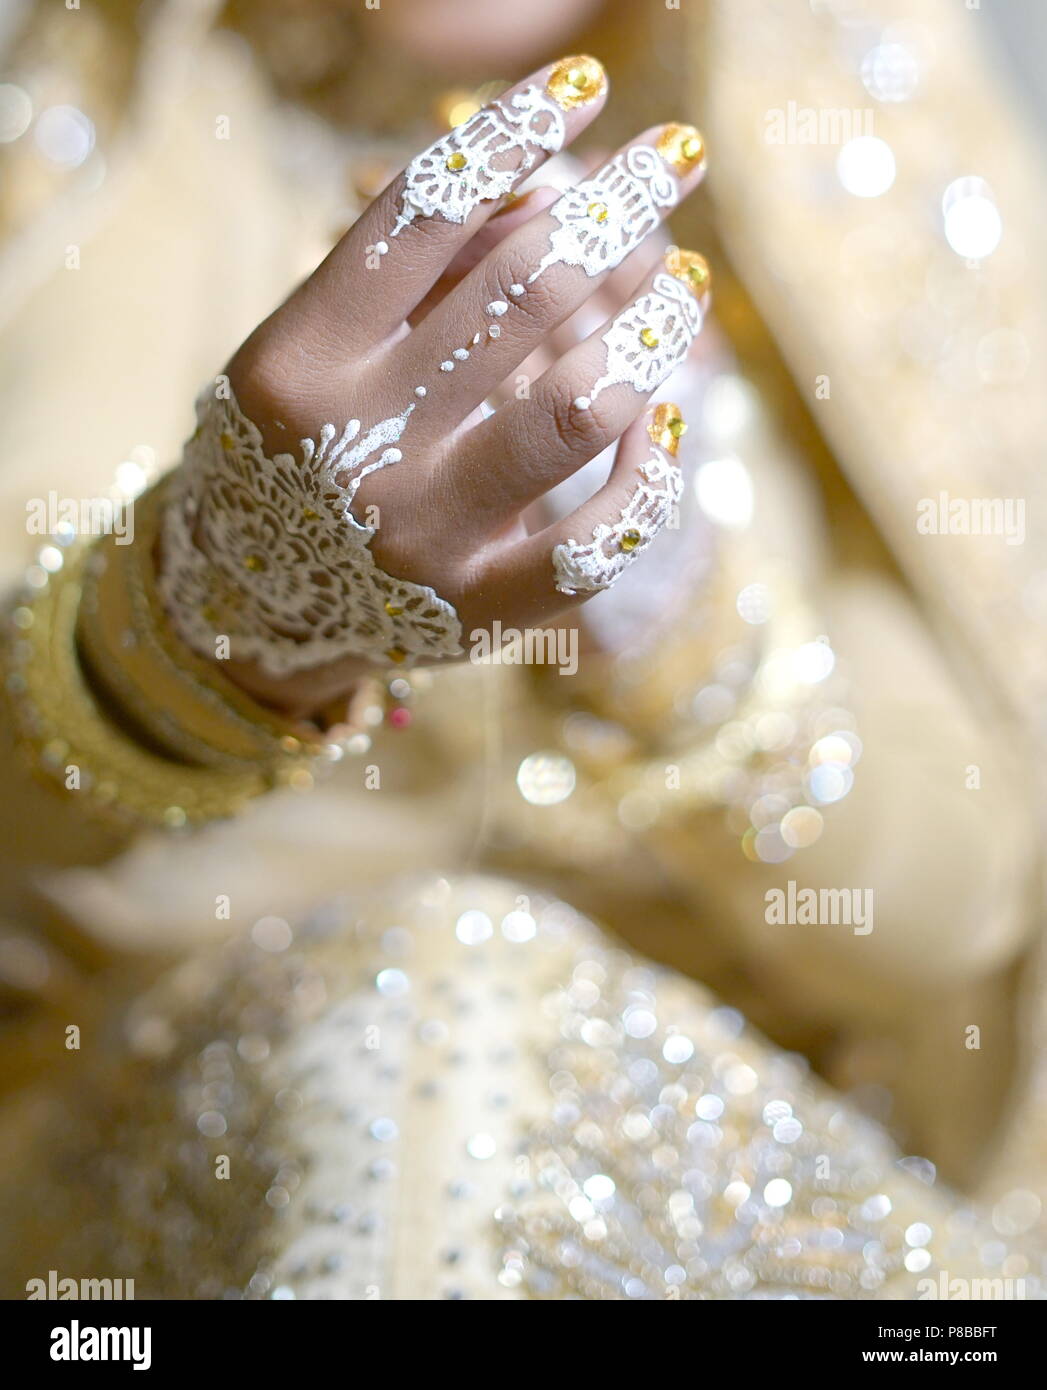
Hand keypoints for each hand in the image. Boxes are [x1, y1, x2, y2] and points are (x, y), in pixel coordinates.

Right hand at [157, 56, 709, 715]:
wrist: (250, 612)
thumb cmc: (292, 456)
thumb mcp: (312, 354)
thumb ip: (409, 277)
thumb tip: (543, 189)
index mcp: (297, 363)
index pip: (425, 214)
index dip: (518, 132)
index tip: (589, 86)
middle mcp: (356, 448)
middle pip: (524, 289)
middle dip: (621, 203)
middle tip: (675, 157)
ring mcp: (424, 538)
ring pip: (583, 405)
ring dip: (655, 324)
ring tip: (682, 276)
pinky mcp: (480, 611)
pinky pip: (603, 539)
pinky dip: (650, 469)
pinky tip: (664, 417)